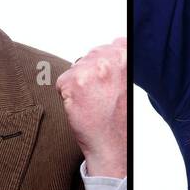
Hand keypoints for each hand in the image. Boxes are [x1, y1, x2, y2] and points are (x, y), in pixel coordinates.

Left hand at [56, 38, 126, 176]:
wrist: (111, 144)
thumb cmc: (119, 117)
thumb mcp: (128, 80)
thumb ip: (119, 61)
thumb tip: (109, 47)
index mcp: (125, 57)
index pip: (112, 45)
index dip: (106, 63)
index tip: (108, 79)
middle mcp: (107, 60)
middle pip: (90, 56)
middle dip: (90, 73)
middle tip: (99, 94)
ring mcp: (89, 70)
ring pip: (75, 69)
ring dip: (78, 83)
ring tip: (91, 101)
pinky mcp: (71, 83)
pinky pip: (62, 82)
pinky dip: (66, 94)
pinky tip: (80, 105)